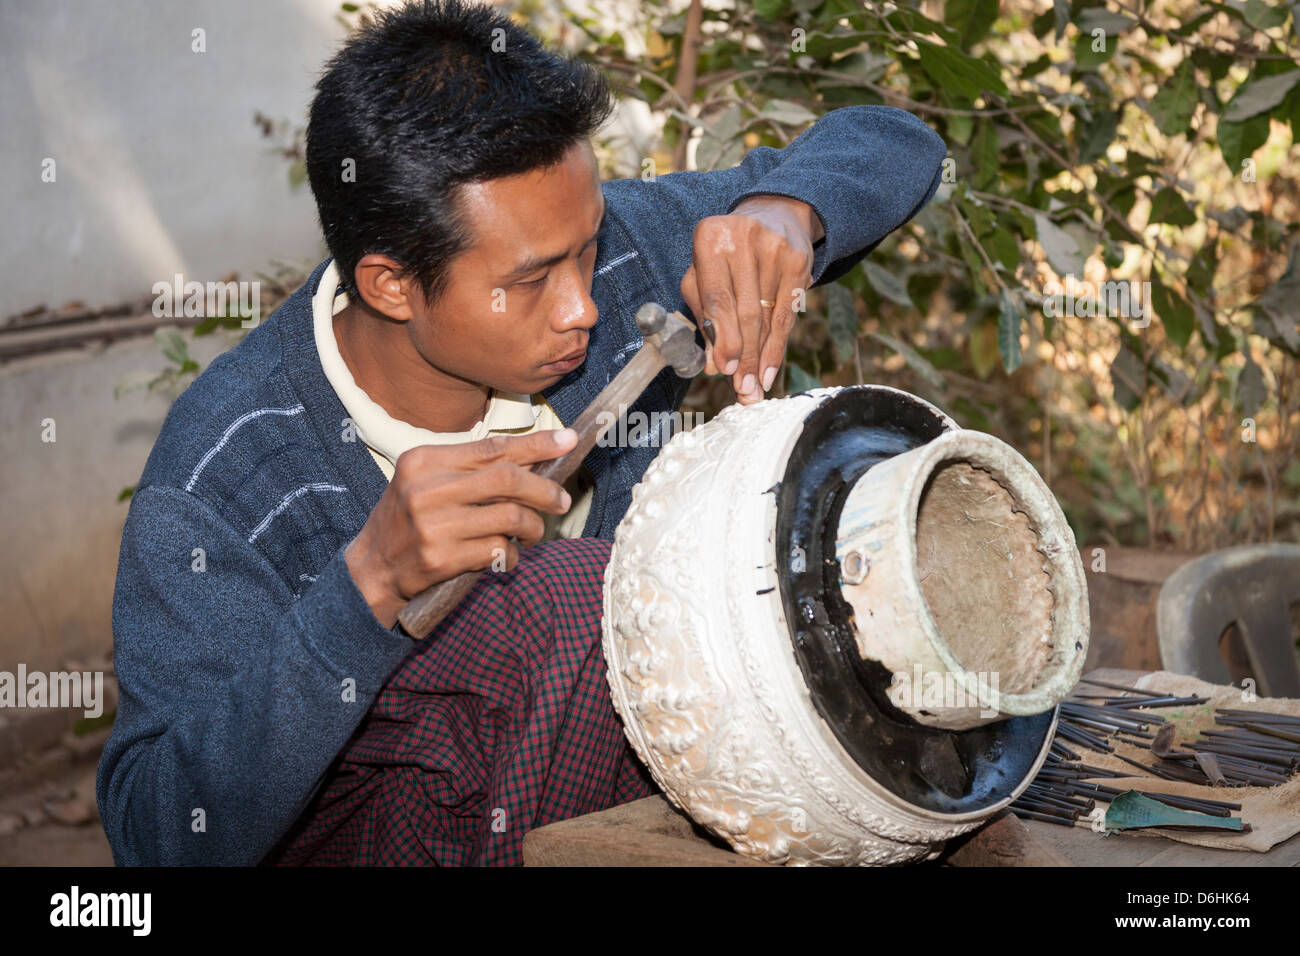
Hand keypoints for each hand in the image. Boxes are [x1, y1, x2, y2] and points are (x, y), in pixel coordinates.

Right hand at [344, 429, 577, 627]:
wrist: (371, 570)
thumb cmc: (408, 521)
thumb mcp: (426, 483)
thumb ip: (470, 469)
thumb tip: (534, 457)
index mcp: (424, 460)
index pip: (492, 447)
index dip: (536, 444)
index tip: (568, 441)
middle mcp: (427, 489)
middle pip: (507, 478)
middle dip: (544, 489)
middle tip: (562, 500)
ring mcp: (434, 525)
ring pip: (509, 516)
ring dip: (533, 526)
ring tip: (533, 532)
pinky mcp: (441, 558)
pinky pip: (499, 550)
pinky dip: (514, 554)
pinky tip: (509, 555)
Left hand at [679, 195, 822, 404]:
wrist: (773, 216)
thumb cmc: (727, 254)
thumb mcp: (704, 276)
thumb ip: (705, 317)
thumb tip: (713, 364)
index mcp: (709, 238)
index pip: (717, 298)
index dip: (722, 338)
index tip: (724, 370)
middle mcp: (743, 239)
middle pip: (746, 312)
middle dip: (743, 356)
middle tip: (743, 389)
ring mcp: (775, 248)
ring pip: (768, 317)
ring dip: (760, 358)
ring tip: (754, 387)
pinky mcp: (799, 260)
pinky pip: (787, 315)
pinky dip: (777, 347)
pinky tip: (770, 370)